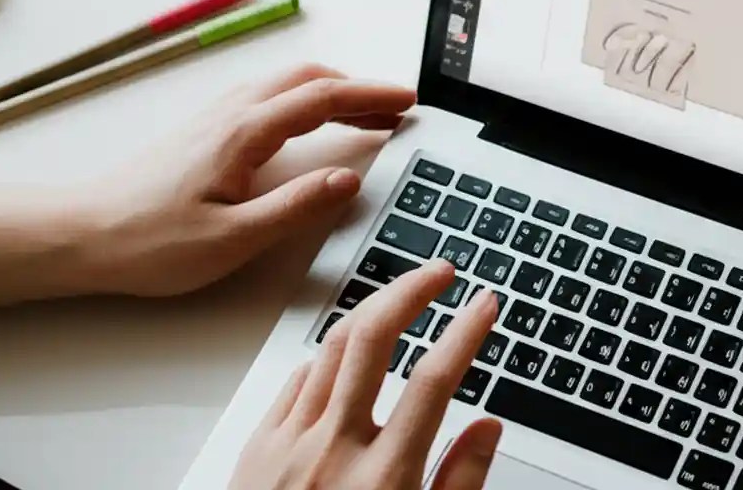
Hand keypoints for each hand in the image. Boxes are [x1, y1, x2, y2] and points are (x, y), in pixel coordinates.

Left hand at [81, 63, 416, 296]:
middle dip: (360, 88)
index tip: (407, 102)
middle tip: (397, 108)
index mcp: (242, 134)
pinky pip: (270, 98)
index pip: (322, 99)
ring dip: (334, 91)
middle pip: (309, 79)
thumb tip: (346, 180)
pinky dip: (307, 101)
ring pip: (288, 85)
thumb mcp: (232, 238)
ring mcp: (216, 118)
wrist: (83, 235)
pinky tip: (313, 125)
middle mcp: (230, 114)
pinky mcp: (207, 130)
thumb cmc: (148, 241)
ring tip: (366, 115)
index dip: (370, 96)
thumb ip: (296, 206)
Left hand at [231, 259, 502, 489]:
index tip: (485, 305)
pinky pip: (294, 382)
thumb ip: (460, 483)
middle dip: (410, 289)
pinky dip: (325, 357)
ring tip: (400, 300)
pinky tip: (346, 357)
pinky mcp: (255, 451)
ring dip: (370, 313)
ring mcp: (287, 447)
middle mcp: (332, 452)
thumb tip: (487, 427)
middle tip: (440, 273)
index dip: (466, 331)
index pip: (434, 379)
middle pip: (372, 338)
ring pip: (329, 349)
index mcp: (383, 479)